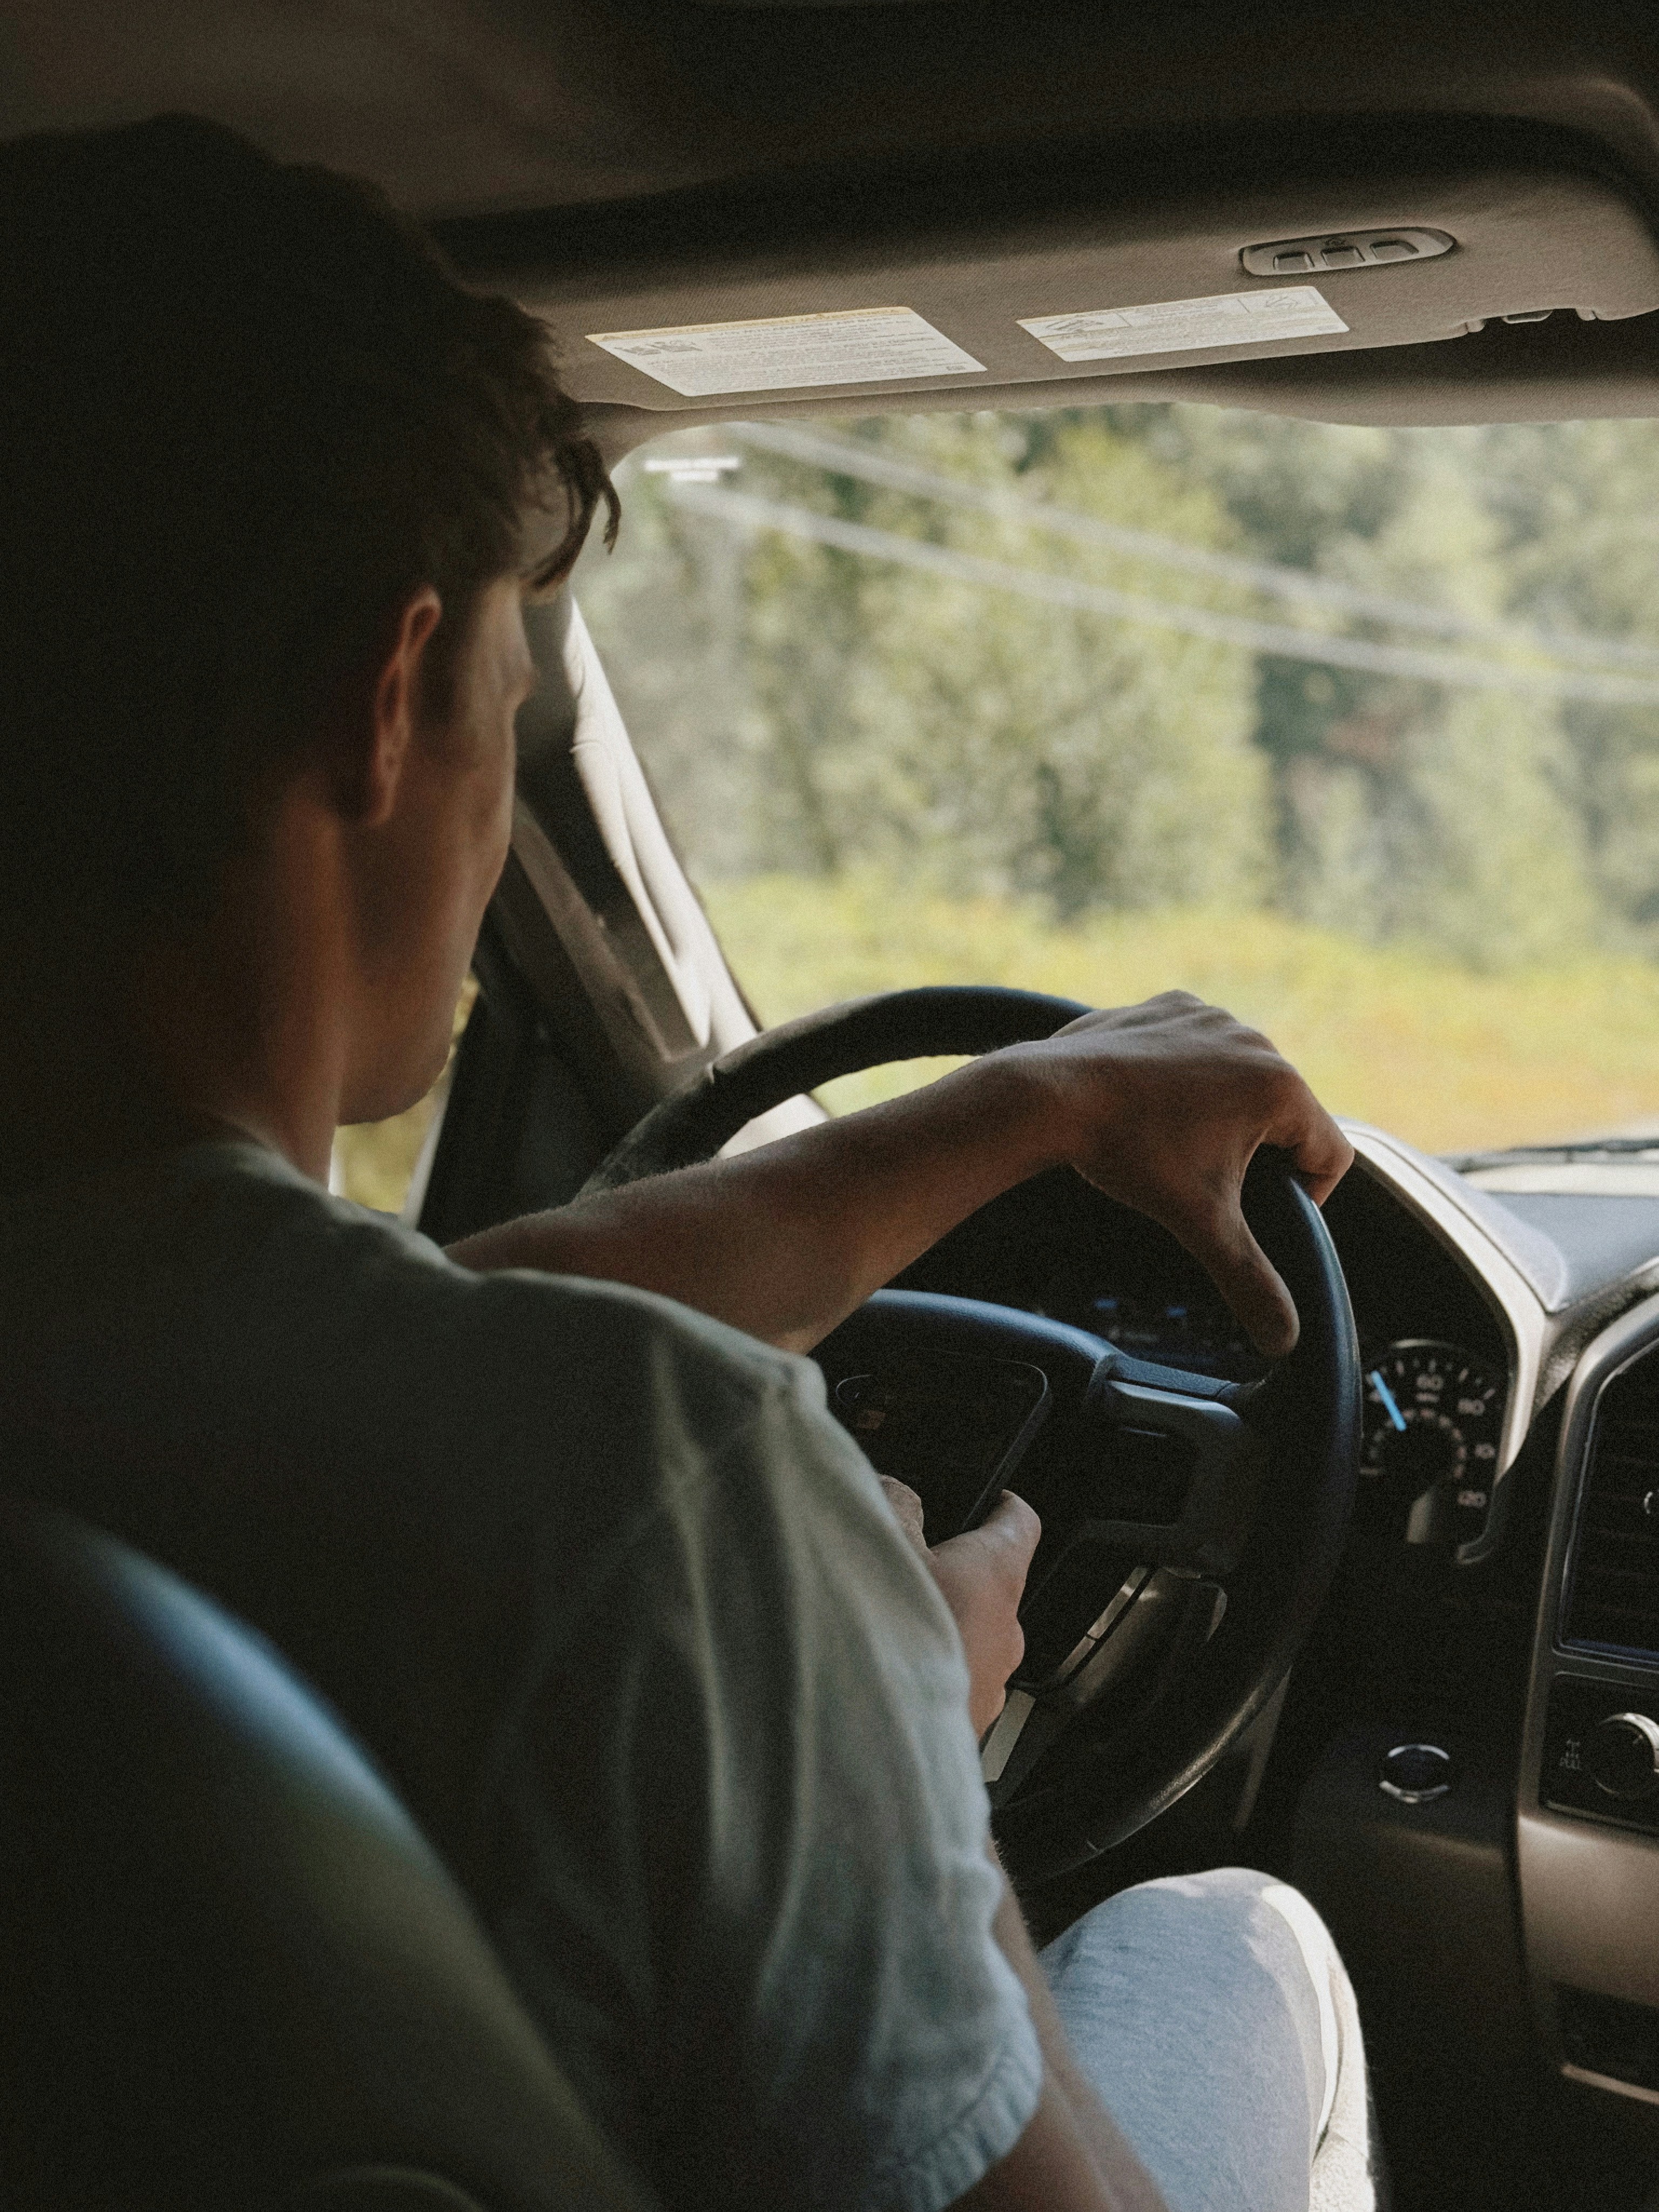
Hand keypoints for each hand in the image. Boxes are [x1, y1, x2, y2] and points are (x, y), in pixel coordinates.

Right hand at [881, 1477, 1040, 1735]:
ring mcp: (990, 1688)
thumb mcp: (882, 1540)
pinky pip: (947, 1690)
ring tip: (881, 1629)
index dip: (1003, 1505)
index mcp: (996, 1574)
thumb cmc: (891, 1640)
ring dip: (934, 1631)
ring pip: (967, 1642)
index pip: (1020, 1523)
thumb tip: (900, 1493)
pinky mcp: (966, 1733)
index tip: (994, 1499)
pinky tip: (877, 1675)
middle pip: (988, 1587)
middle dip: (952, 1574)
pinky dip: (919, 1677)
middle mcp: (1005, 1632)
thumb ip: (895, 1506)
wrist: (876, 1747)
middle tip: (905, 1566)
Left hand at [1009, 992, 1352, 1358]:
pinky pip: (1197, 1048)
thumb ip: (1250, 1280)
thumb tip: (1284, 1339)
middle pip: (1285, 1115)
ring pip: (1240, 1079)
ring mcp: (1211, 1017)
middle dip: (1256, 1153)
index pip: (1329, 1154)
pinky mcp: (1172, 1005)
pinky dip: (1183, 1076)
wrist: (1052, 1096)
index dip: (1304, 1195)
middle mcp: (1255, 1041)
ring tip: (1174, 1143)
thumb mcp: (1201, 1223)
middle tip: (1205, 1179)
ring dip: (1222, 1112)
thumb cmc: (1130, 1152)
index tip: (1259, 1210)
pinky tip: (1151, 1104)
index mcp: (1280, 1087)